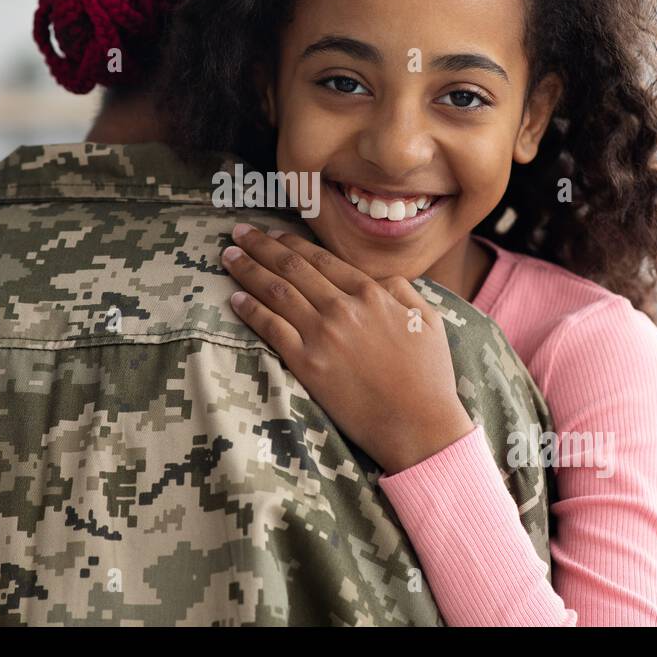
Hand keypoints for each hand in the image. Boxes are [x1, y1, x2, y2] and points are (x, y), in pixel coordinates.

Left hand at [220, 224, 474, 473]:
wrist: (419, 423)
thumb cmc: (428, 375)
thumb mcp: (427, 319)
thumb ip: (401, 289)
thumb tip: (378, 278)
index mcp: (371, 293)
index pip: (320, 259)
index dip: (290, 242)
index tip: (271, 233)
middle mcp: (342, 307)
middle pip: (291, 267)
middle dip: (260, 246)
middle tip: (238, 232)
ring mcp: (322, 335)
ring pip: (276, 292)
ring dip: (248, 270)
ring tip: (228, 257)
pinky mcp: (307, 365)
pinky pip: (271, 330)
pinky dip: (250, 311)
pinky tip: (235, 299)